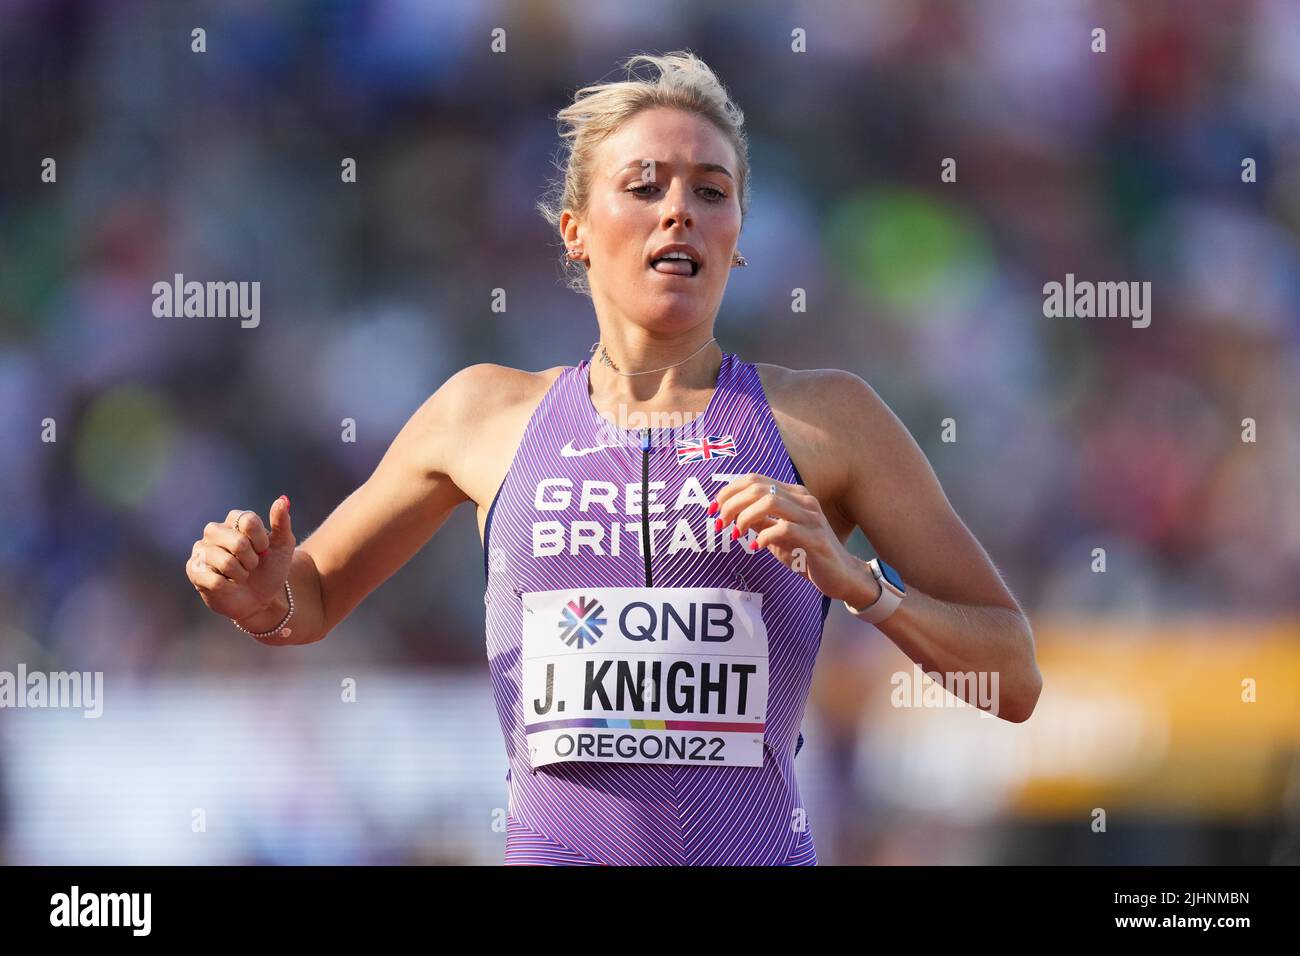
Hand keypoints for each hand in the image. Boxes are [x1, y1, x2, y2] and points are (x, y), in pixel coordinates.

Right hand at [187, 496, 294, 627]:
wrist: (262, 598)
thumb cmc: (270, 568)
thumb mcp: (283, 545)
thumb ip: (282, 522)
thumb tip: (282, 500)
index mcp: (235, 520)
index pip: (248, 521)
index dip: (261, 540)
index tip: (264, 550)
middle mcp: (214, 531)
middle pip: (238, 542)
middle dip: (252, 560)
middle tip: (252, 565)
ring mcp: (201, 550)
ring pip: (227, 563)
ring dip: (241, 574)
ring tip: (240, 575)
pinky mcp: (194, 571)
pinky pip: (215, 580)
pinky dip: (229, 586)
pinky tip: (228, 585)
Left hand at [710, 474, 872, 604]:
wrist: (841, 576)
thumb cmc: (807, 555)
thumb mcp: (777, 535)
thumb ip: (759, 521)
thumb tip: (731, 514)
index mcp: (793, 494)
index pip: (755, 479)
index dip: (729, 491)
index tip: (714, 509)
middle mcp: (803, 501)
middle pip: (759, 488)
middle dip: (732, 503)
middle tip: (720, 523)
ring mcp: (811, 518)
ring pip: (770, 502)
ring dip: (745, 516)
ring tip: (736, 532)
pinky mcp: (816, 538)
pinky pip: (784, 528)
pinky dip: (764, 536)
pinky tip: (755, 547)